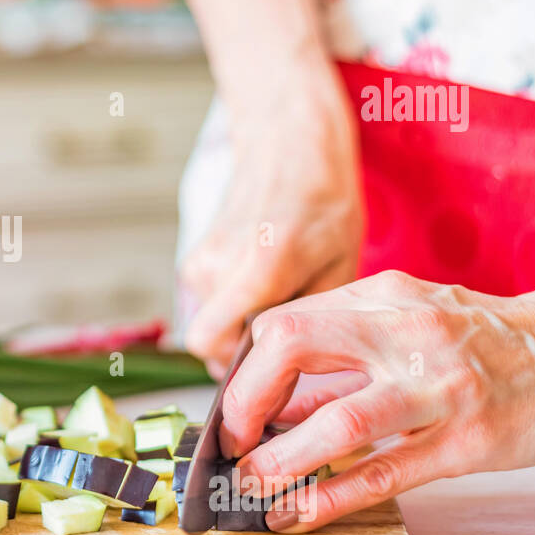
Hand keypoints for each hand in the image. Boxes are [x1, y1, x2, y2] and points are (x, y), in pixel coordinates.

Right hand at [181, 61, 363, 376]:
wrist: (289, 144)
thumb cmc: (325, 204)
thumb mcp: (339, 268)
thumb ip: (307, 325)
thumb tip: (287, 377)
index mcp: (260, 268)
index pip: (214, 346)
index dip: (237, 376)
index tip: (268, 390)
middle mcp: (218, 265)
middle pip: (210, 345)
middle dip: (243, 357)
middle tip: (285, 352)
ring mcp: (200, 260)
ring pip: (210, 326)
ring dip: (241, 329)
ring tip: (282, 305)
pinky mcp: (195, 258)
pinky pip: (210, 305)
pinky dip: (234, 308)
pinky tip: (266, 285)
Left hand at [219, 270, 534, 531]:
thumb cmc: (484, 339)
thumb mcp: (407, 321)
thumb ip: (341, 359)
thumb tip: (274, 404)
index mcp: (381, 297)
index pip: (284, 323)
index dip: (247, 372)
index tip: (236, 412)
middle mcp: (403, 332)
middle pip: (293, 345)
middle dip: (247, 400)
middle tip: (234, 444)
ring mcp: (437, 386)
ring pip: (338, 421)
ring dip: (281, 461)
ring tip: (251, 488)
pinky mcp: (467, 439)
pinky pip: (385, 473)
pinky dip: (330, 497)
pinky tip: (297, 514)